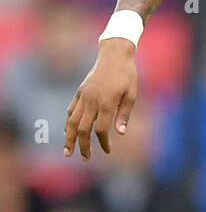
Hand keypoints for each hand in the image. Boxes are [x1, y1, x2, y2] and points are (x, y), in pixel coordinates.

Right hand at [64, 40, 138, 159]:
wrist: (114, 54)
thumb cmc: (127, 74)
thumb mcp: (132, 94)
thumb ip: (124, 114)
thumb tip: (120, 133)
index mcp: (107, 102)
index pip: (101, 129)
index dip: (103, 142)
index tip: (108, 150)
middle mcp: (92, 101)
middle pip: (82, 128)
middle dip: (83, 145)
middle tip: (85, 158)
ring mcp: (83, 96)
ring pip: (72, 121)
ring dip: (69, 138)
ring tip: (67, 152)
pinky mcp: (80, 92)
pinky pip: (71, 110)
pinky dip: (68, 123)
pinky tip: (68, 132)